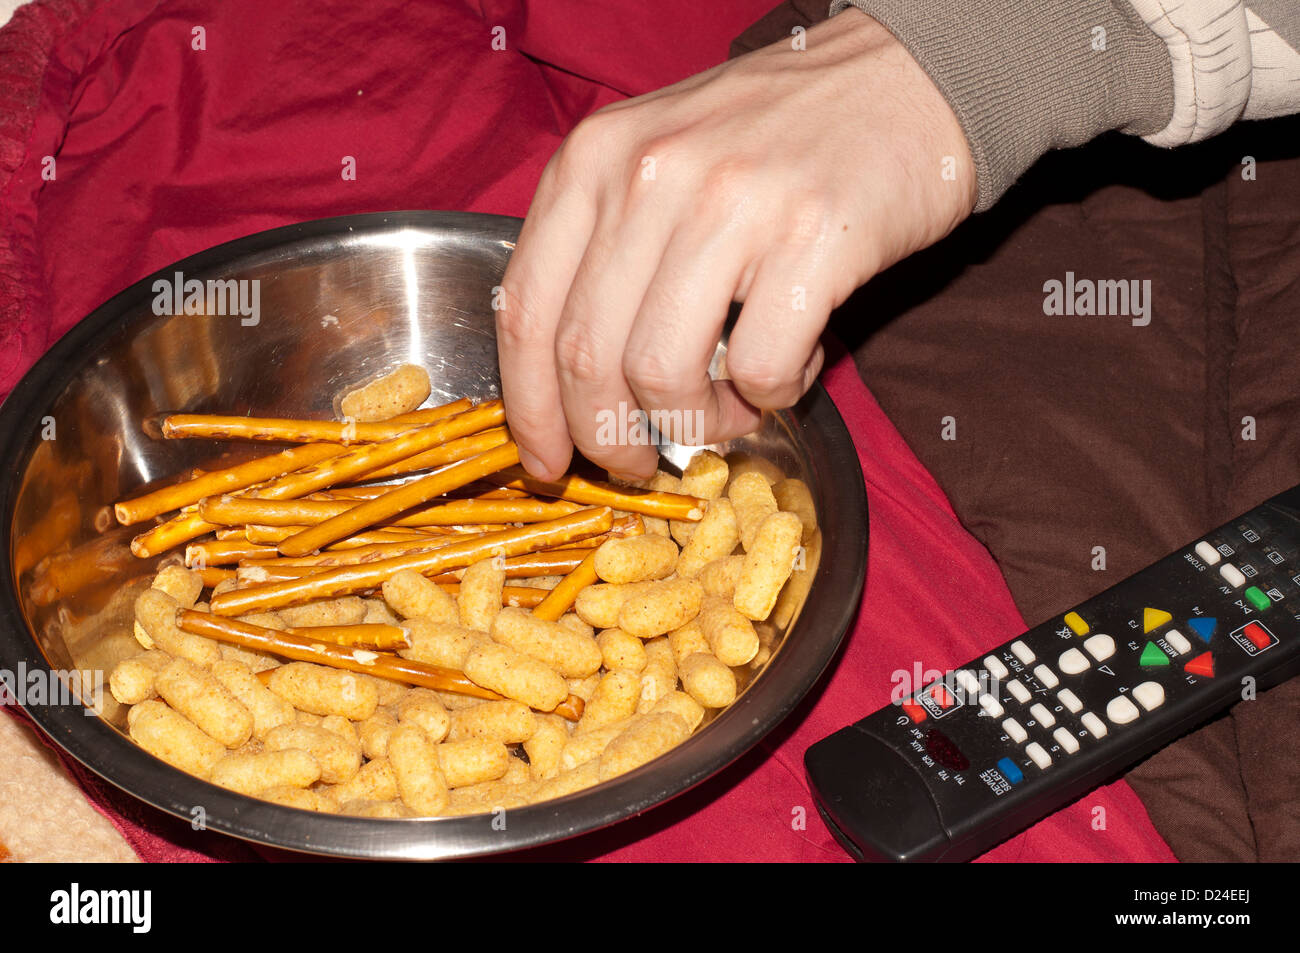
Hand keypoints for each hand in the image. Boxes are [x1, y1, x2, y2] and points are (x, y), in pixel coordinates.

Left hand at [496, 8, 975, 479]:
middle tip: (637, 464)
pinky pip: (761, 370)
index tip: (549, 462)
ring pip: (662, 375)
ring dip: (692, 425)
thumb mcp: (655, 161)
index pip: (525, 309)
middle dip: (606, 439)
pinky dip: (769, 398)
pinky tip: (788, 370)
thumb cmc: (770, 139)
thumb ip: (604, 249)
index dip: (530, 408)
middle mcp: (650, 175)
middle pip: (585, 357)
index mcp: (594, 159)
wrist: (901, 80)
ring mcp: (731, 204)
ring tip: (728, 409)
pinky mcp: (812, 237)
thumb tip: (570, 385)